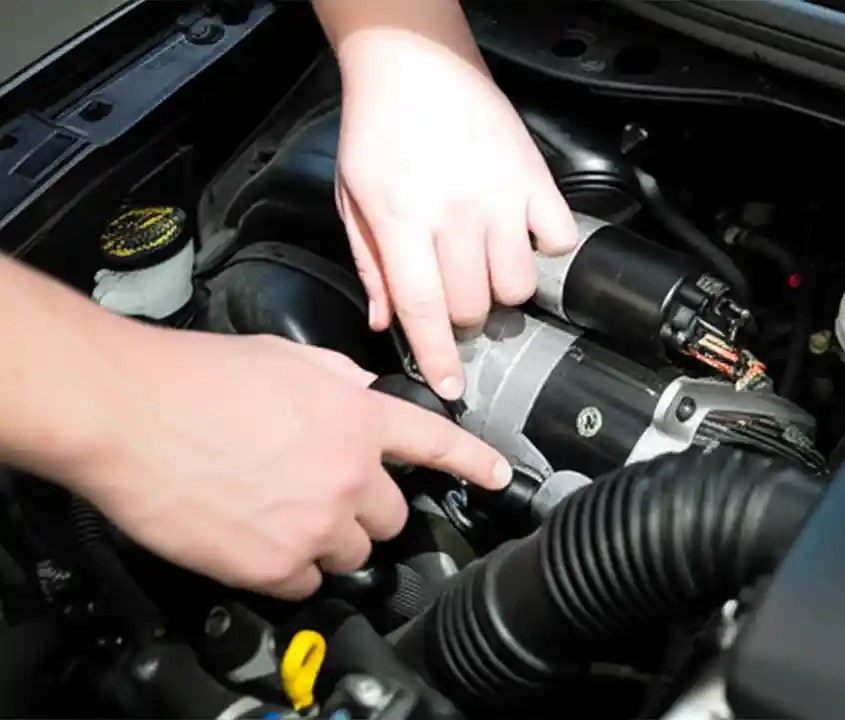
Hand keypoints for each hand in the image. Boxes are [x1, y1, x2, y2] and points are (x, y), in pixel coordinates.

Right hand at [67, 329, 509, 599]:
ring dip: (327, 543)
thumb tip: (359, 390)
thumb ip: (337, 379)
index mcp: (358, 416)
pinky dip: (286, 572)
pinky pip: (305, 585)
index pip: (436, 443)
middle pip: (393, 518)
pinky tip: (252, 541)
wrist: (128, 411)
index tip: (498, 478)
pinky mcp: (274, 565)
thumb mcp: (284, 357)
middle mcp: (350, 474)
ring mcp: (315, 524)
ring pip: (353, 556)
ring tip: (277, 515)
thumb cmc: (196, 376)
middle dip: (365, 511)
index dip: (474, 463)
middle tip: (320, 494)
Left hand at [332, 27, 576, 399]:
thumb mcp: (352, 197)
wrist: (414, 61)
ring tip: (487, 267)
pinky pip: (557, 239)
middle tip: (455, 296)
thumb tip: (386, 323)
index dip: (439, 358)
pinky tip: (523, 237)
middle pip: (475, 306)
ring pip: (519, 285)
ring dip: (504, 289)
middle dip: (465, 316)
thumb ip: (370, 265)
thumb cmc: (378, 125)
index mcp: (403, 221)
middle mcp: (455, 215)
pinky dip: (546, 249)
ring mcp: (501, 197)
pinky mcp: (534, 179)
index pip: (425, 310)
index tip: (451, 387)